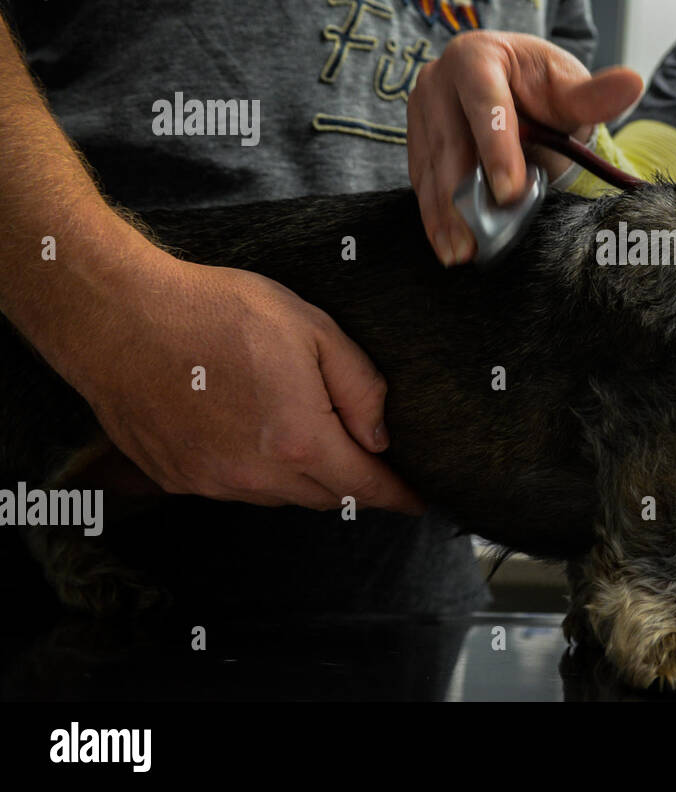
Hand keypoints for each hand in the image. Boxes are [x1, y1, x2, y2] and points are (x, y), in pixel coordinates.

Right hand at [70, 252, 425, 514]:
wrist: (119, 318)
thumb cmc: (217, 313)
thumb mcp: (312, 329)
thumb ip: (359, 386)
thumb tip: (381, 436)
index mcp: (299, 440)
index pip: (365, 486)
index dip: (398, 496)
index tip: (418, 502)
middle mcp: (256, 476)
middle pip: (327, 497)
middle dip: (354, 482)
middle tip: (369, 457)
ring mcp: (213, 483)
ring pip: (282, 497)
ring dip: (305, 477)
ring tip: (306, 433)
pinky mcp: (179, 479)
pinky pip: (237, 490)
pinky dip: (260, 473)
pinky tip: (254, 433)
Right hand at [406, 30, 641, 265]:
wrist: (516, 92)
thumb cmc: (545, 90)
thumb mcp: (572, 92)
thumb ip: (597, 95)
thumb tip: (633, 84)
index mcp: (478, 55)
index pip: (485, 103)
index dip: (495, 148)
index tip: (509, 192)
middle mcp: (439, 78)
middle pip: (450, 141)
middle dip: (464, 194)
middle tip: (479, 236)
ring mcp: (421, 110)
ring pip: (431, 166)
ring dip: (443, 214)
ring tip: (459, 252)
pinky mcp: (416, 139)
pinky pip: (422, 180)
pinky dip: (434, 215)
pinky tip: (447, 244)